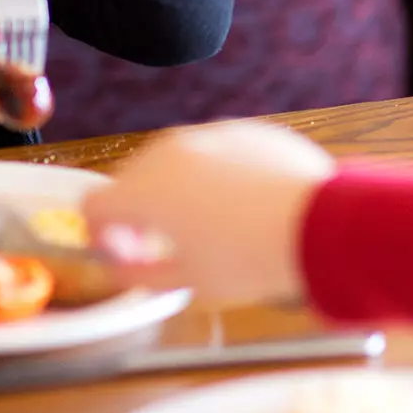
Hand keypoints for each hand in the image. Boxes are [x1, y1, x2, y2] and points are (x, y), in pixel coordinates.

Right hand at [81, 121, 336, 306]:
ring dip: (176, 191)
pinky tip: (243, 206)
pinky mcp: (246, 131)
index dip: (101, 235)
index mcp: (144, 189)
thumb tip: (122, 271)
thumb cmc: (251, 258)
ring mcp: (210, 135)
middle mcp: (169, 152)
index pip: (93, 205)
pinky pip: (216, 153)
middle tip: (162, 246)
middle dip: (138, 213)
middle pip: (132, 179)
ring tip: (209, 227)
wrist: (319, 227)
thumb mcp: (188, 282)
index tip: (123, 255)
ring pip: (174, 162)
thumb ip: (141, 275)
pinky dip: (216, 176)